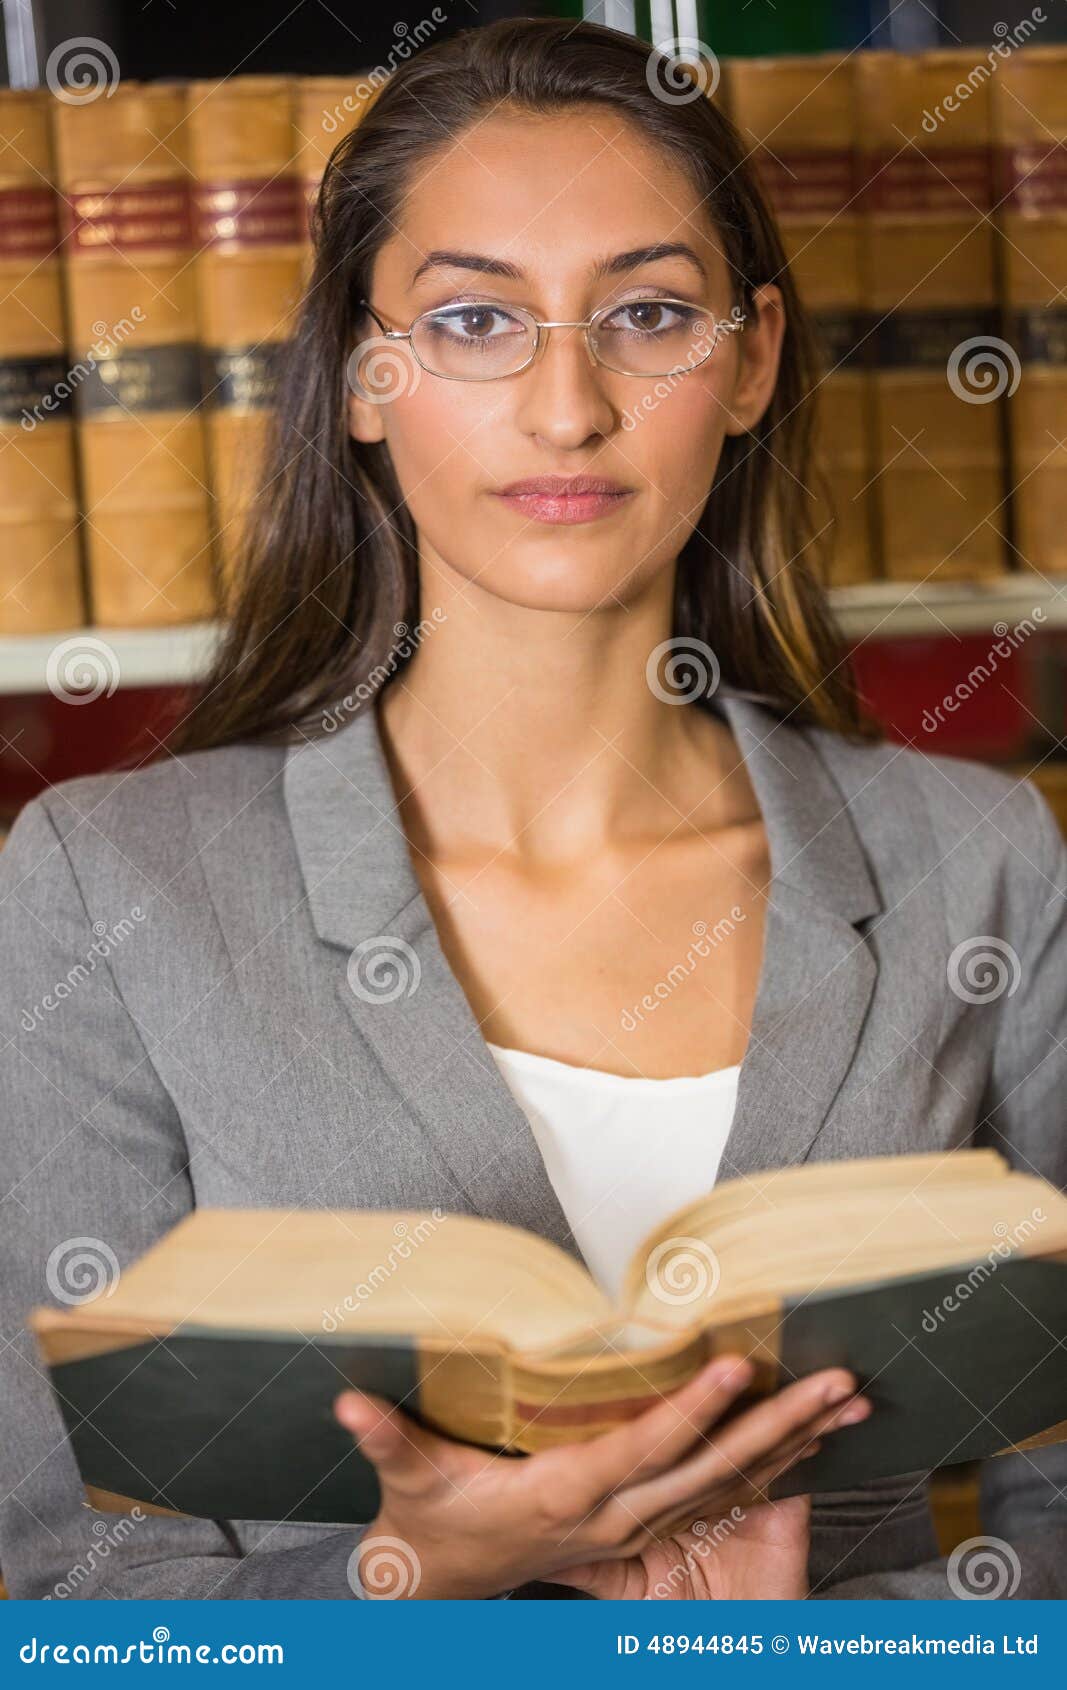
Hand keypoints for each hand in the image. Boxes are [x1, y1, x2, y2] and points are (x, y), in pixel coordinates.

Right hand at [333, 1354, 870, 1598]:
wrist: (446, 1581)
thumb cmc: (432, 1521)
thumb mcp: (409, 1480)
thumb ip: (386, 1439)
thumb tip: (347, 1401)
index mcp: (570, 1493)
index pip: (643, 1449)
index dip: (689, 1412)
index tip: (734, 1368)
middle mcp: (617, 1513)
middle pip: (711, 1468)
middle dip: (778, 1425)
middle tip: (838, 1380)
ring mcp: (637, 1524)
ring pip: (729, 1482)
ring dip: (794, 1442)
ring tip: (851, 1399)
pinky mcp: (645, 1522)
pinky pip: (722, 1490)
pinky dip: (773, 1463)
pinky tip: (813, 1432)